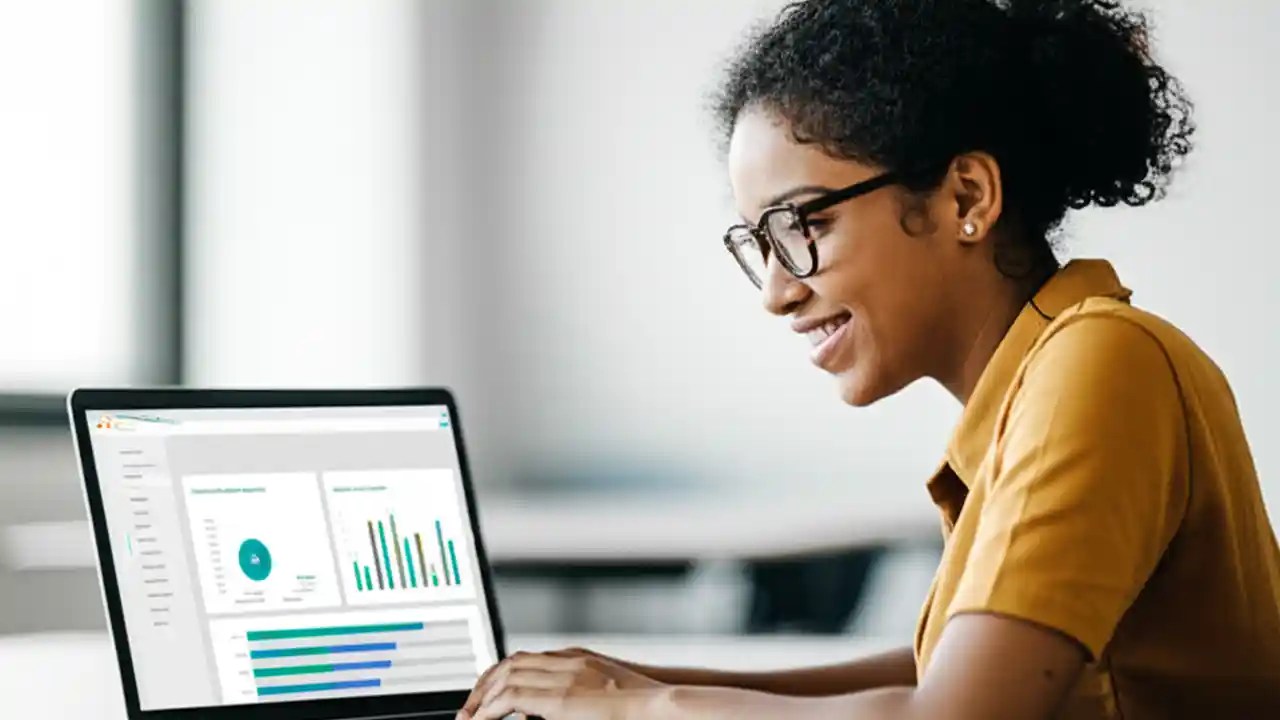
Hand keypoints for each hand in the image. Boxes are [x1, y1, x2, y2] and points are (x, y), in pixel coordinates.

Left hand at [457, 647, 664, 719]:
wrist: (663, 704)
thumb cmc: (645, 703)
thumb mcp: (608, 691)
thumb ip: (579, 695)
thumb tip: (553, 708)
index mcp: (578, 658)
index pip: (527, 657)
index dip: (502, 673)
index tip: (487, 692)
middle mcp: (567, 662)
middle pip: (511, 662)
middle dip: (485, 683)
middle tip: (470, 706)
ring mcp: (564, 677)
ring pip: (506, 677)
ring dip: (482, 697)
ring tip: (469, 717)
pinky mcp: (561, 700)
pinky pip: (512, 699)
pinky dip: (490, 709)